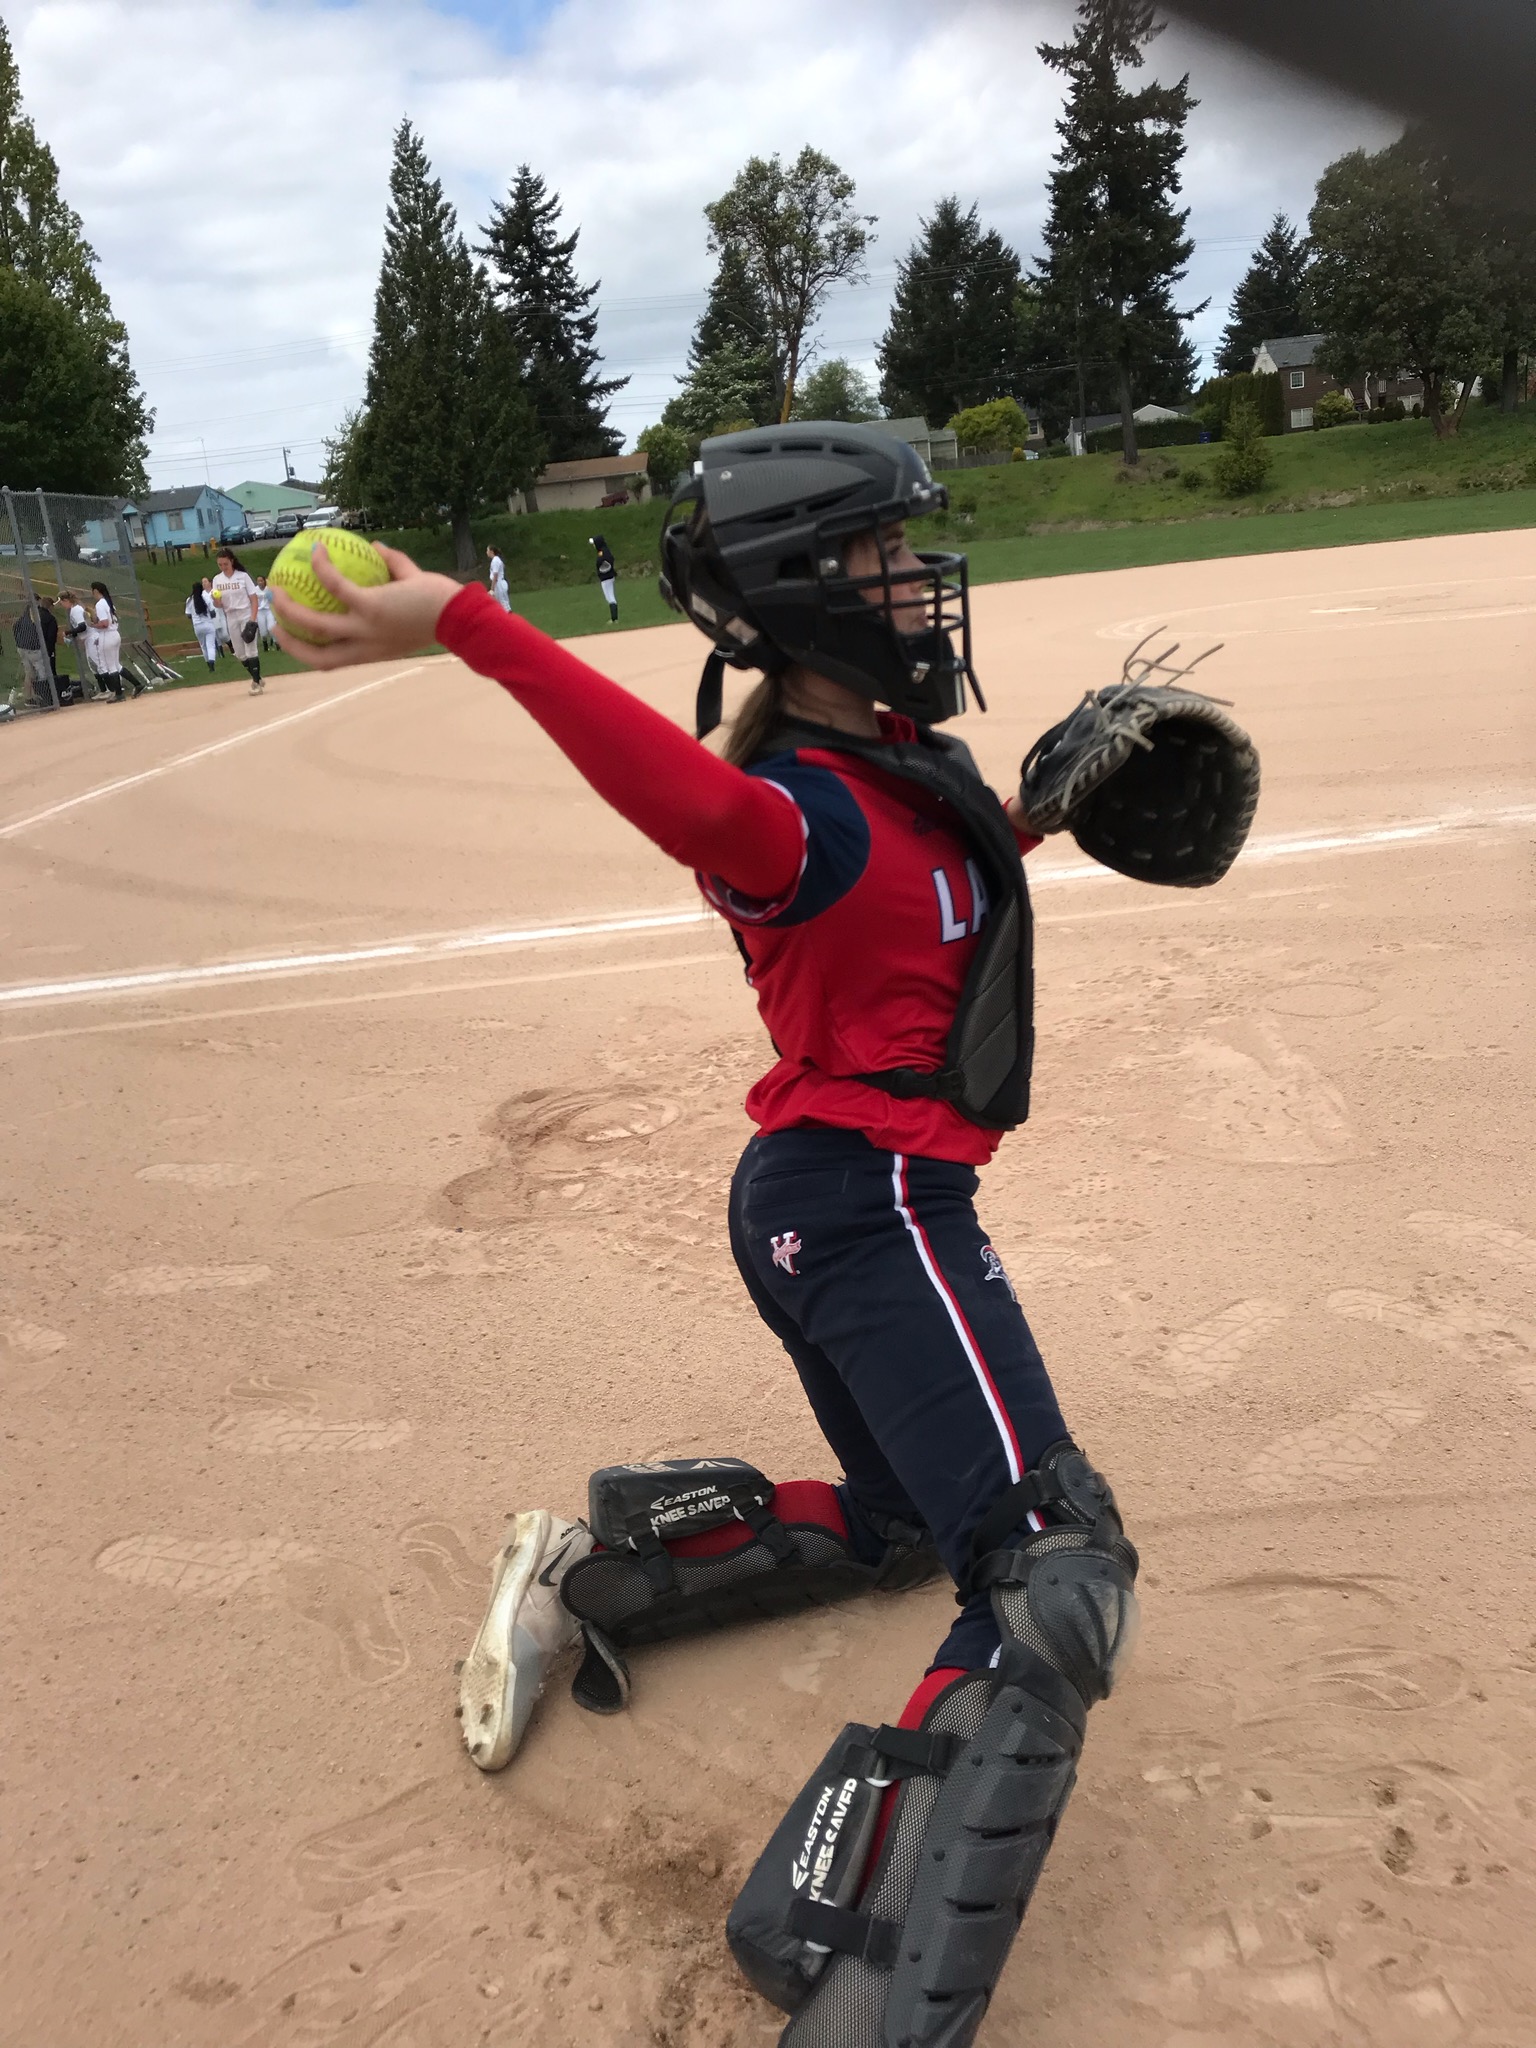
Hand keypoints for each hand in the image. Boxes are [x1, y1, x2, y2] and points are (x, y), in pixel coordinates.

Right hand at [271, 542, 460, 668]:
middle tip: (273, 619)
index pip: (332, 662)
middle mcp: (365, 646)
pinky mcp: (370, 608)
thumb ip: (395, 569)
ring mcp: (365, 629)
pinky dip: (323, 568)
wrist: (458, 615)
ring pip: (315, 624)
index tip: (290, 638)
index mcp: (370, 651)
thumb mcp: (411, 593)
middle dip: (290, 644)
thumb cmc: (439, 606)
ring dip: (290, 608)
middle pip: (317, 657)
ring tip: (276, 587)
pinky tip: (317, 551)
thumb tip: (377, 548)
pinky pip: (336, 586)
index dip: (307, 654)